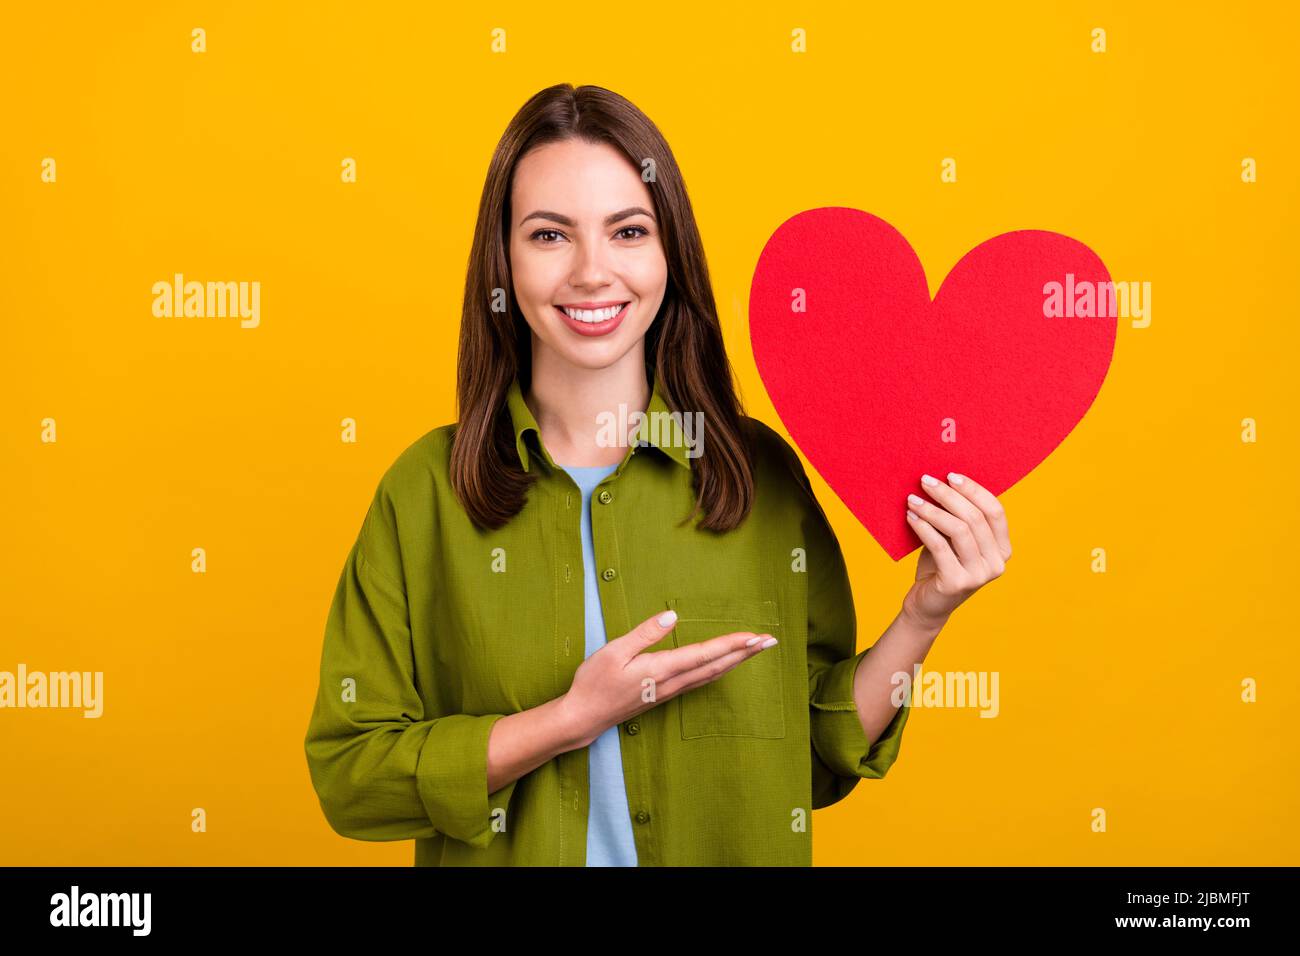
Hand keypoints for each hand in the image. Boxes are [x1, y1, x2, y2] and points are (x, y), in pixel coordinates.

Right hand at [557, 609, 776, 746]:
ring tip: (755, 649)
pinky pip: (702, 680)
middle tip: (770, 641)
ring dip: (736, 661)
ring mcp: (671, 690)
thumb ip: (645, 633)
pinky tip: (726, 665)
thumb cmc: (595, 682)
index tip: (755, 636)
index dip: (732, 644)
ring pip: (712, 674)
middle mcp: (673, 682)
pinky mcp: (666, 694)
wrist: (585, 716)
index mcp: (662, 669)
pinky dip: (720, 669)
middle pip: (717, 666)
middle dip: (745, 652)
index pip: (705, 654)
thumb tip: (672, 616)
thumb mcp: (614, 651)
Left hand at [901, 472, 1011, 631]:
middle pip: (975, 518)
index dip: (974, 490)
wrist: (927, 605)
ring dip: (933, 510)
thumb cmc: (940, 566)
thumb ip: (957, 517)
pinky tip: (910, 517)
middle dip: (948, 495)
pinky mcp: (957, 583)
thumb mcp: (954, 540)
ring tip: (913, 499)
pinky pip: (939, 547)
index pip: (995, 511)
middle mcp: (997, 563)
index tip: (950, 475)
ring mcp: (980, 576)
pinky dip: (924, 528)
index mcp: (1003, 548)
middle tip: (925, 481)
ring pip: (959, 530)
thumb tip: (942, 480)